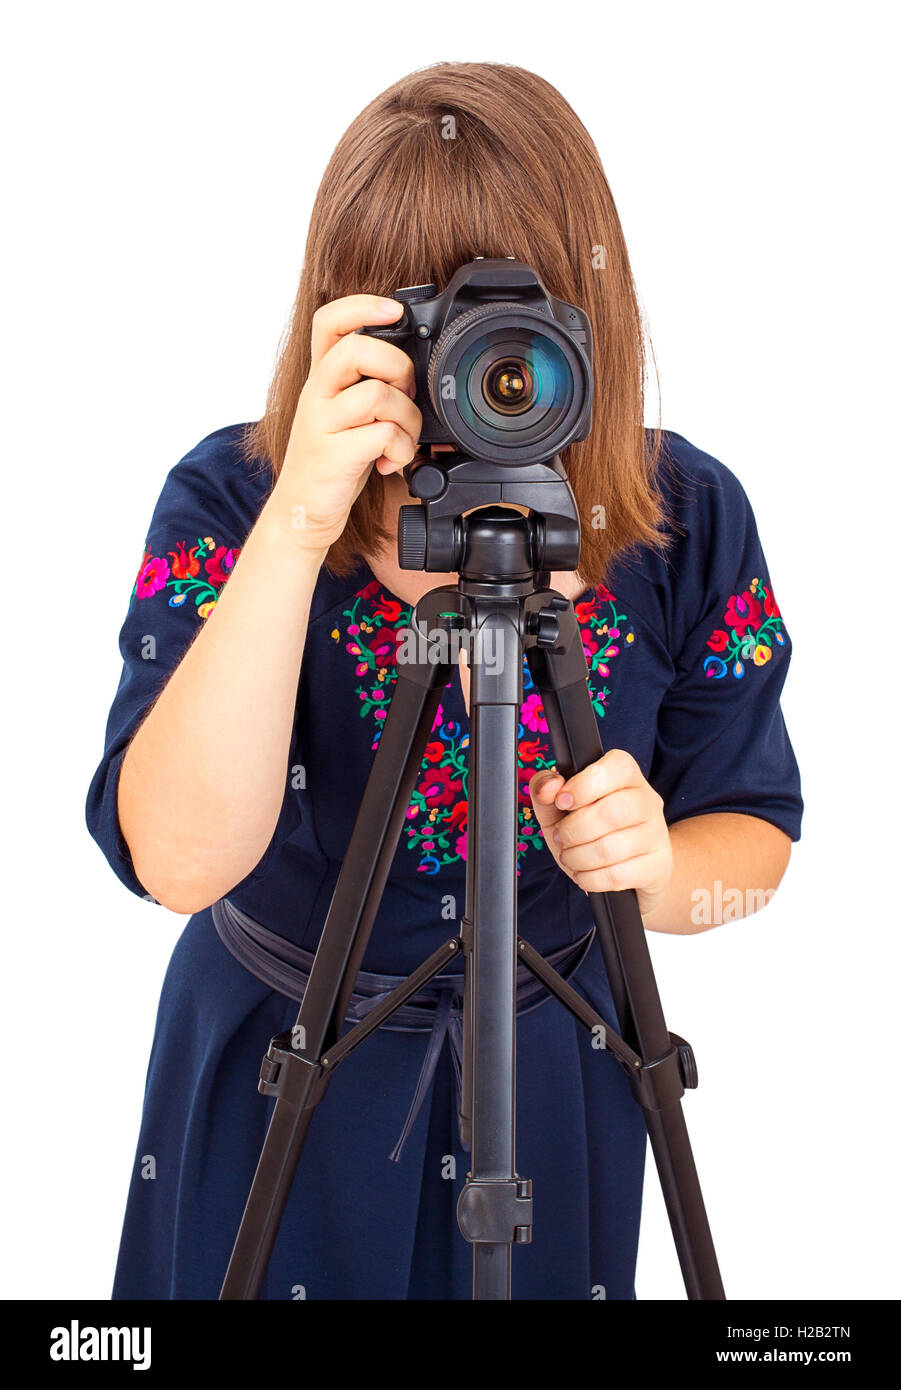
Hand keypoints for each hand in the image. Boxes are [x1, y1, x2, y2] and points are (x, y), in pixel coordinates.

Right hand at [270, 295, 422, 555]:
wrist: (302, 511)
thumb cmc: (335, 461)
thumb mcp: (348, 415)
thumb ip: (369, 385)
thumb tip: (414, 367)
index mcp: (321, 378)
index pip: (328, 321)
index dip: (361, 306)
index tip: (395, 309)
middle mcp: (316, 394)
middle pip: (356, 349)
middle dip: (397, 367)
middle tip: (404, 394)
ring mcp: (321, 424)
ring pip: (378, 394)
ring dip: (408, 419)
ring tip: (401, 439)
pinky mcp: (333, 455)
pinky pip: (383, 434)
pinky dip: (401, 449)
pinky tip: (391, 462)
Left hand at [529, 749, 673, 918]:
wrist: (628, 870)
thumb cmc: (589, 831)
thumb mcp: (559, 808)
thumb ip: (546, 790)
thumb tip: (548, 786)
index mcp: (627, 777)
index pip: (619, 767)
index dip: (585, 784)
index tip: (562, 801)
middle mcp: (648, 801)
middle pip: (611, 812)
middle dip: (573, 830)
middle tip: (560, 838)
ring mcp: (657, 835)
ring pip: (611, 848)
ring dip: (578, 857)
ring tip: (569, 857)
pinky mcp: (658, 866)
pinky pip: (618, 875)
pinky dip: (590, 878)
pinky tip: (583, 874)